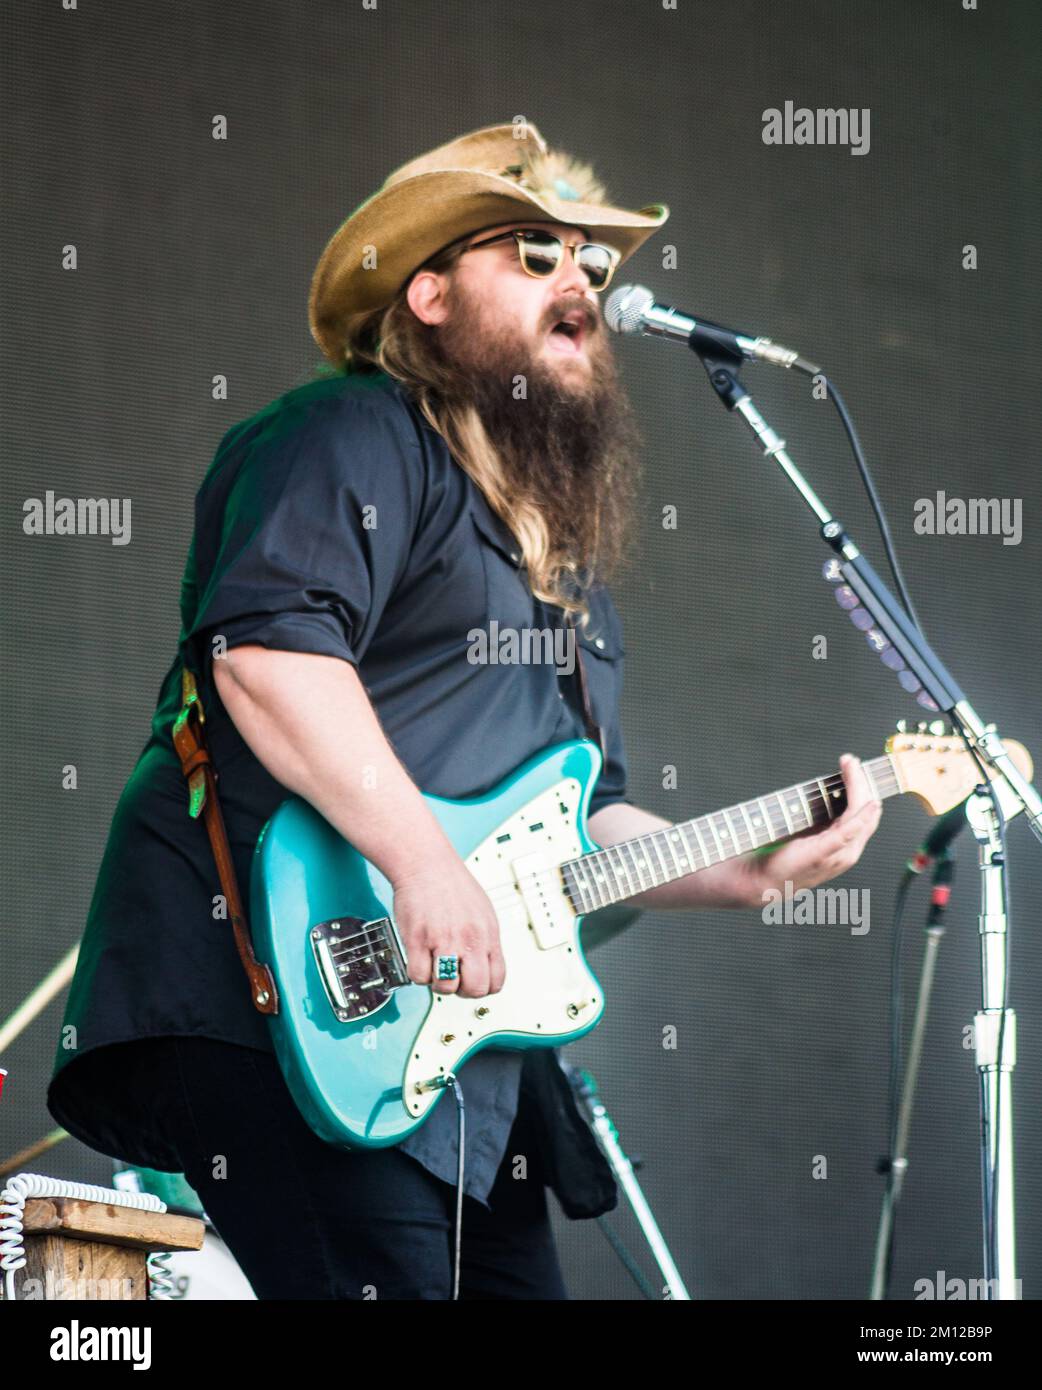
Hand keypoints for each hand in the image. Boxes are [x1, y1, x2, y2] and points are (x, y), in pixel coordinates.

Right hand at [391, 853, 505, 998]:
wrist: (426, 863)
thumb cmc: (452, 884)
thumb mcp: (483, 912)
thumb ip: (485, 941)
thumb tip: (484, 966)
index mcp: (487, 934)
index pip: (496, 981)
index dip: (483, 987)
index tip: (472, 982)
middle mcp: (469, 939)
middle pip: (474, 989)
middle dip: (462, 991)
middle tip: (453, 979)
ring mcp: (443, 940)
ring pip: (445, 987)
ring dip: (437, 982)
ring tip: (434, 965)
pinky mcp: (418, 939)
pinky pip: (418, 976)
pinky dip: (417, 973)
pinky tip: (420, 958)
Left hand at [740, 754, 882, 903]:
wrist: (762, 881)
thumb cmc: (782, 855)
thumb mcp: (808, 831)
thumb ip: (823, 817)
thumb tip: (828, 790)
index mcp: (845, 846)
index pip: (865, 813)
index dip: (863, 786)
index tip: (852, 763)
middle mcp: (847, 852)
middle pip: (867, 812)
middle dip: (863, 782)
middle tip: (851, 760)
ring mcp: (838, 856)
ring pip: (861, 817)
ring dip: (859, 788)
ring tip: (851, 766)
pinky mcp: (823, 855)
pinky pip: (848, 833)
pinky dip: (860, 816)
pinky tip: (867, 803)